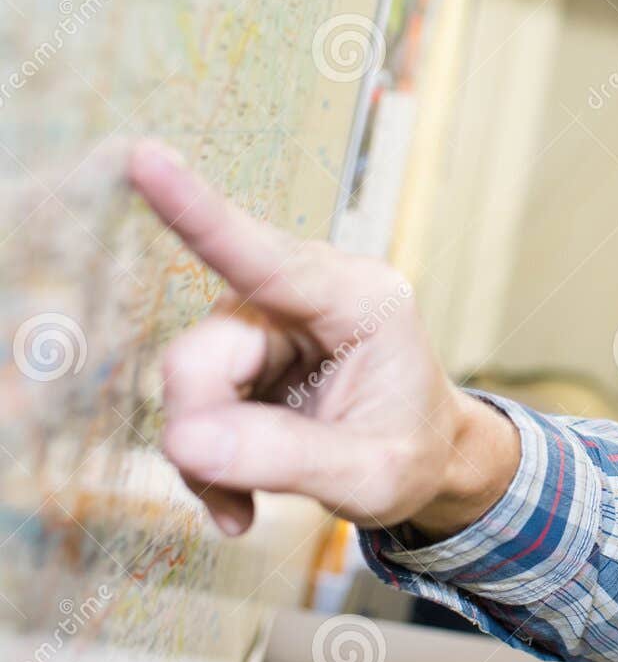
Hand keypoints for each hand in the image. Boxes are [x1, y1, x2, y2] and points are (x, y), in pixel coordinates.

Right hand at [126, 139, 519, 537]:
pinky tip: (239, 504)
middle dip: (209, 429)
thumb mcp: (372, 477)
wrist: (426, 459)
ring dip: (208, 456)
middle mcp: (306, 294)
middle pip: (203, 355)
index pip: (266, 258)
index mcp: (360, 299)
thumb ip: (286, 459)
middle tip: (241, 494)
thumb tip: (185, 441)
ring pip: (188, 383)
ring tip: (252, 500)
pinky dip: (207, 464)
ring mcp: (267, 320)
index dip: (197, 210)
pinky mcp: (242, 352)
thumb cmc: (415, 452)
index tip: (146, 157)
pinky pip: (190, 407)